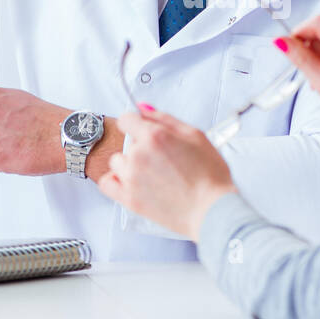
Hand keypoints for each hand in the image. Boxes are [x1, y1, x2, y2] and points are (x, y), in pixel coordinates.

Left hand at [97, 107, 235, 242]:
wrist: (213, 211)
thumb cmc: (210, 176)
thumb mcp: (196, 136)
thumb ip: (165, 119)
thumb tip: (143, 108)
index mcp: (155, 136)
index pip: (127, 119)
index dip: (136, 123)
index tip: (143, 131)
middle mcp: (139, 155)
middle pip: (127, 142)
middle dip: (141, 147)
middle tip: (163, 159)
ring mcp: (131, 178)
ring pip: (117, 162)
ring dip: (129, 165)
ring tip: (152, 174)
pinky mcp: (129, 199)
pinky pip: (106, 183)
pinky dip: (116, 181)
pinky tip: (133, 183)